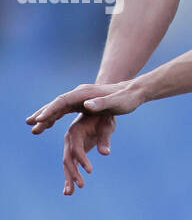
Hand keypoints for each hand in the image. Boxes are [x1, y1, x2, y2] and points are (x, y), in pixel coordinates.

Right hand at [27, 80, 143, 147]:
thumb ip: (102, 104)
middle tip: (29, 123)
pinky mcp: (82, 104)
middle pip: (56, 104)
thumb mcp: (116, 102)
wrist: (133, 92)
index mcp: (85, 94)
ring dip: (46, 117)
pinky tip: (47, 125)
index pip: (63, 102)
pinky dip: (54, 117)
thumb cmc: (126, 99)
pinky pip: (64, 111)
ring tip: (33, 127)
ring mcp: (80, 99)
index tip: (40, 119)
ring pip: (58, 108)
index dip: (50, 110)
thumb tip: (87, 106)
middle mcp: (79, 95)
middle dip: (43, 113)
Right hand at [61, 110, 117, 195]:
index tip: (91, 170)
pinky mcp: (75, 151)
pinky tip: (70, 191)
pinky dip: (70, 177)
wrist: (100, 112)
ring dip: (68, 179)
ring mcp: (71, 145)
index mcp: (75, 130)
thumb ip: (105, 138)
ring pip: (67, 165)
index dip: (82, 159)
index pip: (76, 148)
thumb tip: (105, 153)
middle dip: (73, 173)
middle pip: (68, 158)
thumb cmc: (105, 116)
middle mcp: (70, 139)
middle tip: (81, 185)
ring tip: (69, 193)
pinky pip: (71, 165)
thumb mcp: (107, 125)